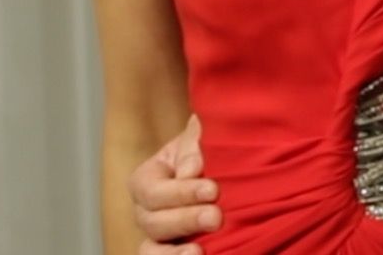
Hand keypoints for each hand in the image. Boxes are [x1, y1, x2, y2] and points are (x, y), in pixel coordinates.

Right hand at [130, 115, 218, 252]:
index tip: (213, 190)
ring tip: (198, 252)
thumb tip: (190, 171)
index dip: (180, 192)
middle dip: (185, 220)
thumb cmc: (215, 147)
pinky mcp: (176, 249)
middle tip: (216, 218)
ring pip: (152, 250)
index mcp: (149, 177)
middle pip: (151, 222)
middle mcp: (147, 209)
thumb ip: (195, 147)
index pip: (151, 190)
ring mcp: (160, 234)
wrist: (234, 164)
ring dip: (173, 253)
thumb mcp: (204, 138)